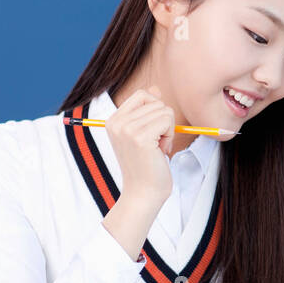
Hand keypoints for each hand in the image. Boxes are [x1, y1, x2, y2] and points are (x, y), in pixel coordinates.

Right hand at [106, 85, 175, 206]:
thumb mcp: (144, 134)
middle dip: (164, 121)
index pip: (142, 94)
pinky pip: (167, 120)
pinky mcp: (140, 137)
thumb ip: (147, 111)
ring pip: (164, 110)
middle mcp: (116, 122)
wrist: (143, 194)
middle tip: (157, 143)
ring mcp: (127, 129)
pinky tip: (161, 152)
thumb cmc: (147, 166)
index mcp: (113, 120)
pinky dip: (170, 135)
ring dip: (168, 130)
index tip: (153, 132)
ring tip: (157, 149)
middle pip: (155, 100)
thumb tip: (155, 88)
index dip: (156, 110)